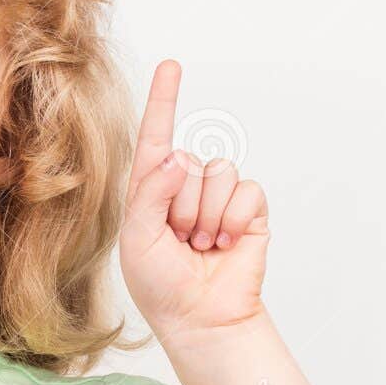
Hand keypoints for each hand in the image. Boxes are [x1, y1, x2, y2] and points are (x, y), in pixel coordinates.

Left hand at [119, 59, 268, 342]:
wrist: (201, 318)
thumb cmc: (161, 285)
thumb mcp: (136, 238)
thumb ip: (149, 192)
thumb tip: (178, 157)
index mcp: (152, 189)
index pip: (156, 137)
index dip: (163, 100)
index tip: (171, 66)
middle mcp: (185, 187)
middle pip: (188, 160)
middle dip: (181, 205)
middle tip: (181, 241)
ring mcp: (219, 198)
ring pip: (218, 173)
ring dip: (207, 215)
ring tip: (201, 245)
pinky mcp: (249, 210)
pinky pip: (246, 190)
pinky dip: (233, 218)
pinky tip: (225, 244)